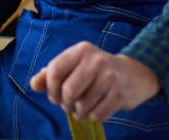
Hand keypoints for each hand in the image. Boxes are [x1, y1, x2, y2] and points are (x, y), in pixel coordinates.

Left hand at [29, 41, 159, 121]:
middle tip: (67, 106)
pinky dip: (92, 117)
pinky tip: (94, 112)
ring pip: (83, 105)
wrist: (135, 74)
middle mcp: (96, 60)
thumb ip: (51, 74)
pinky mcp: (121, 94)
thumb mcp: (75, 65)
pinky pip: (98, 114)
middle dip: (64, 103)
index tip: (54, 96)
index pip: (55, 70)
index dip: (50, 88)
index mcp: (81, 50)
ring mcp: (111, 77)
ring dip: (78, 113)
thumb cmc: (97, 70)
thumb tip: (33, 84)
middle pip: (68, 90)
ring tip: (80, 110)